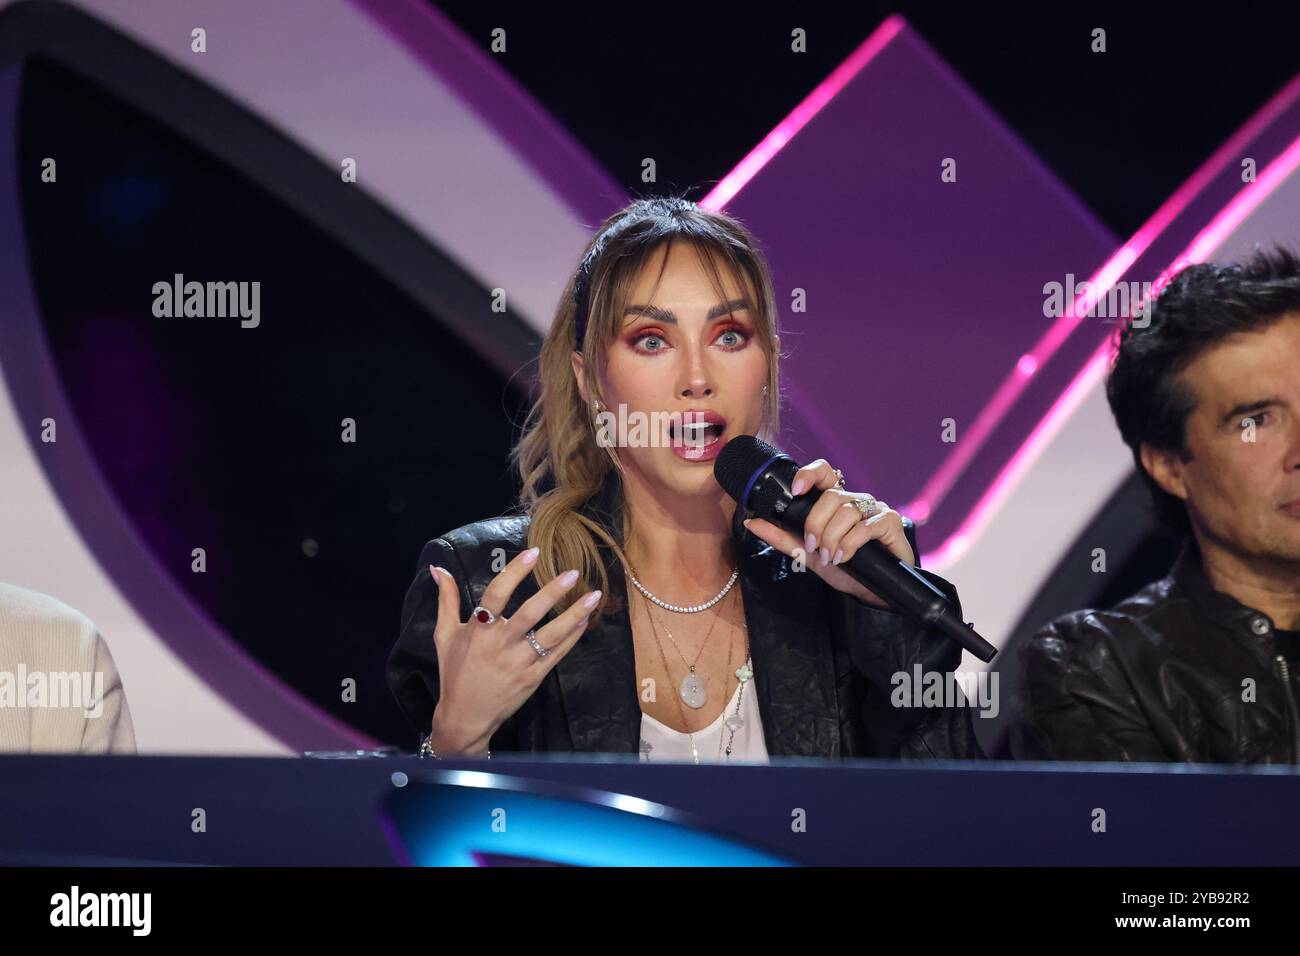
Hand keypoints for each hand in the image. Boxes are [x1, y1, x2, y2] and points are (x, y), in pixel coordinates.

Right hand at [427, 547, 599, 753]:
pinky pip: (557, 654)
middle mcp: (499, 646)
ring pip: (550, 636)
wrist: (465, 717)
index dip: (514, 572)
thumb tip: (438, 568)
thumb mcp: (444, 635)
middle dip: (551, 592)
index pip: (496, 594)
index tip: (533, 552)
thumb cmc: (454, 672)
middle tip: (572, 572)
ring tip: (593, 596)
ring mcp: (519, 663)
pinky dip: (572, 637)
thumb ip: (446, 600)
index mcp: (477, 631)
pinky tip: (585, 620)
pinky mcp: (533, 678)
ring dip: (573, 615)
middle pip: (528, 615)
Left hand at [742, 458, 913, 608]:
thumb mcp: (807, 554)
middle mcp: (855, 501)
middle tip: (814, 547)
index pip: (823, 473)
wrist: (873, 592)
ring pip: (847, 511)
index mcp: (835, 503)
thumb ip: (781, 537)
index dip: (809, 474)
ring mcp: (874, 509)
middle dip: (816, 524)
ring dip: (832, 537)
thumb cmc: (844, 569)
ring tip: (831, 557)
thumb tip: (752, 522)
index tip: (796, 490)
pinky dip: (851, 543)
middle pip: (831, 496)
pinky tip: (845, 557)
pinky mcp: (890, 522)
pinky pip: (867, 525)